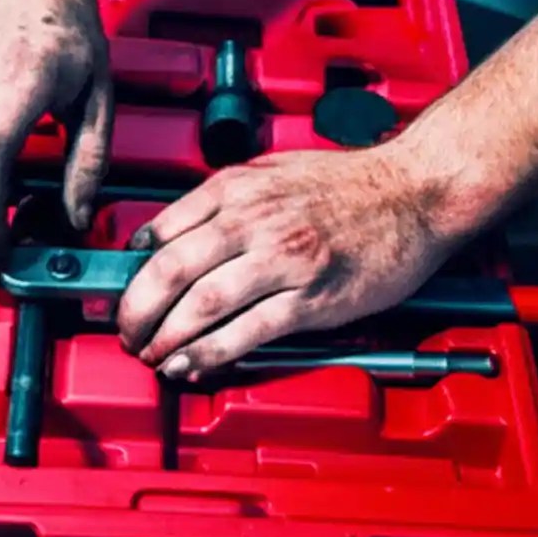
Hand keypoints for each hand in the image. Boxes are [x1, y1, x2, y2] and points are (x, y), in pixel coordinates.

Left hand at [116, 149, 462, 380]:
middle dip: (136, 310)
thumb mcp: (271, 172)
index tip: (122, 293)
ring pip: (203, 302)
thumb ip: (222, 200)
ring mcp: (285, 259)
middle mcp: (255, 220)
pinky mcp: (313, 296)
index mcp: (239, 188)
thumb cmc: (349, 184)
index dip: (132, 269)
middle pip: (171, 269)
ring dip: (167, 336)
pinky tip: (190, 364)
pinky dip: (210, 352)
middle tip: (127, 332)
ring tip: (152, 355)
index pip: (162, 229)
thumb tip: (168, 233)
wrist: (416, 190)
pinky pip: (248, 330)